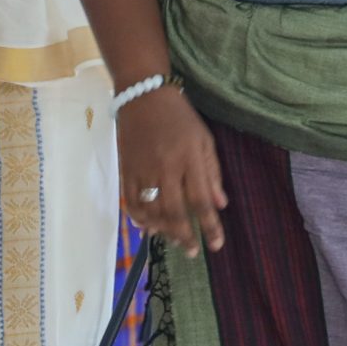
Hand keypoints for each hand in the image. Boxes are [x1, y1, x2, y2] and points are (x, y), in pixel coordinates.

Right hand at [118, 86, 227, 253]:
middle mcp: (165, 168)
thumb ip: (212, 172)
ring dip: (163, 231)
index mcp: (189, 159)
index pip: (201, 200)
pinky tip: (147, 228)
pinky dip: (139, 218)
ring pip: (151, 210)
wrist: (142, 95)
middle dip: (185, 236)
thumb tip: (221, 204)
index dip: (210, 226)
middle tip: (192, 251)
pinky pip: (130, 201)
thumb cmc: (180, 116)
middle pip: (174, 211)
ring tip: (173, 241)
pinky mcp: (125, 170)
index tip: (216, 245)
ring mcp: (142, 170)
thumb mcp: (204, 139)